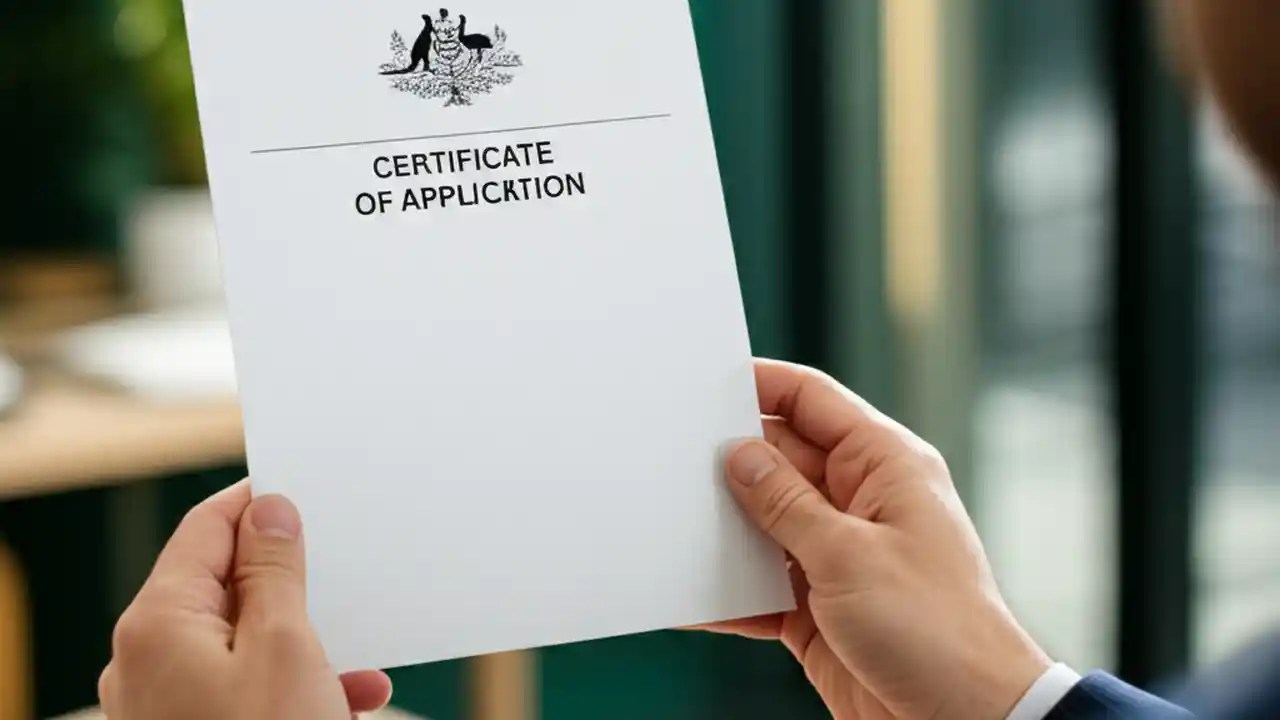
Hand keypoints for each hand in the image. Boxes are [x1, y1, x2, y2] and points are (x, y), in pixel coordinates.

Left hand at [99, 482, 392, 718]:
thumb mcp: (284, 647)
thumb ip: (274, 570)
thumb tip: (269, 511)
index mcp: (157, 622)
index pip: (206, 528)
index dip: (259, 504)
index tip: (308, 491)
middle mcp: (147, 658)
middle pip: (224, 585)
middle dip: (292, 580)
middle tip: (344, 570)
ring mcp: (165, 703)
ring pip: (242, 639)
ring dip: (304, 637)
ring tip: (358, 654)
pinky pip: (242, 686)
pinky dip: (294, 681)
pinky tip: (350, 695)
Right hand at [702, 360, 1049, 719]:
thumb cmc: (936, 631)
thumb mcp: (849, 555)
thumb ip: (786, 503)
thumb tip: (739, 455)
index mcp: (885, 466)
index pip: (813, 401)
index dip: (760, 386)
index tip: (705, 386)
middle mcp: (862, 502)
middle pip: (781, 460)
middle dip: (730, 463)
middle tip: (673, 464)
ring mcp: (839, 555)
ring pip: (765, 522)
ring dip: (725, 529)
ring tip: (672, 526)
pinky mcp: (819, 606)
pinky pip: (762, 584)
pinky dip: (730, 591)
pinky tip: (693, 596)